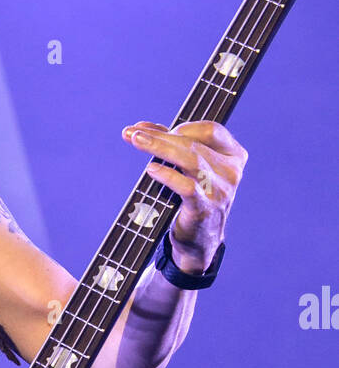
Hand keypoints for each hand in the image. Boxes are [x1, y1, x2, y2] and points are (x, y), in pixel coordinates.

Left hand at [123, 120, 247, 273]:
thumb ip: (171, 146)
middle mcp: (231, 171)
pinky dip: (167, 175)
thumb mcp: (189, 169)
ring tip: (137, 142)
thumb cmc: (193, 200)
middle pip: (194, 144)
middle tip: (134, 134)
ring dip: (160, 148)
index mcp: (233, 156)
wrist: (199, 242)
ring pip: (190, 160)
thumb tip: (142, 128)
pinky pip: (185, 186)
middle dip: (161, 137)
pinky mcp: (204, 208)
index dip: (180, 126)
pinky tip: (151, 169)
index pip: (210, 130)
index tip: (148, 130)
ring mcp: (220, 190)